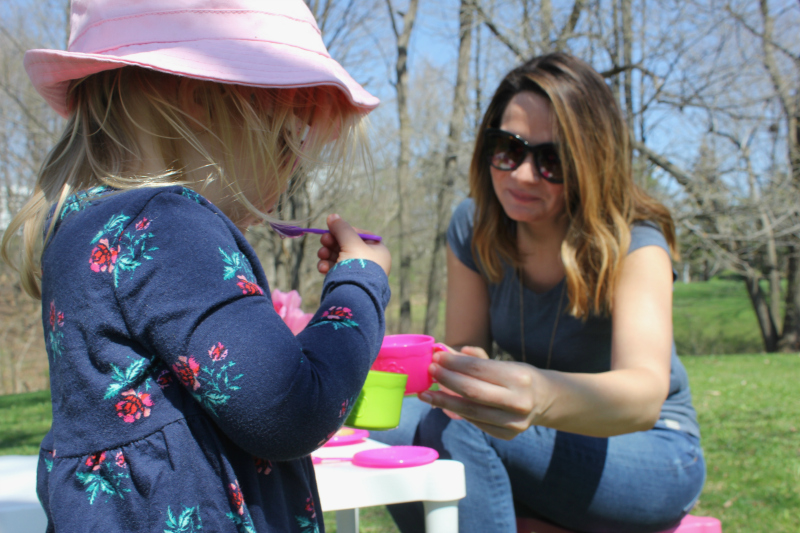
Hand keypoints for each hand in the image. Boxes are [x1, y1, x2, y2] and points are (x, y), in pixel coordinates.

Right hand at [316, 214, 390, 275]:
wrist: (355, 295)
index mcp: (378, 251)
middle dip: (333, 243)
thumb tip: (332, 216)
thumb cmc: (358, 265)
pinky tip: (322, 268)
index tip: (334, 229)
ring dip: (328, 254)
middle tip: (324, 240)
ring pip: (339, 257)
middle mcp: (370, 262)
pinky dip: (328, 266)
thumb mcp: (350, 241)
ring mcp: (358, 273)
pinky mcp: (347, 282)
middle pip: (348, 245)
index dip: (346, 231)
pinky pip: (336, 270)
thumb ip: (341, 228)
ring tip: (322, 255)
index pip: (361, 235)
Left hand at [418, 347, 541, 439]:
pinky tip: (444, 404)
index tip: (436, 357)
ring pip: (470, 411)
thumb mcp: (502, 363)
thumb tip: (442, 350)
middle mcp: (518, 402)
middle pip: (472, 391)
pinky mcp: (507, 435)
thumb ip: (472, 358)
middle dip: (446, 379)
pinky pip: (475, 422)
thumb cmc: (518, 376)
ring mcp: (513, 422)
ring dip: (444, 401)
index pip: (478, 369)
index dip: (454, 363)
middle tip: (430, 371)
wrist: (545, 400)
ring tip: (427, 393)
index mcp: (519, 378)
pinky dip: (458, 412)